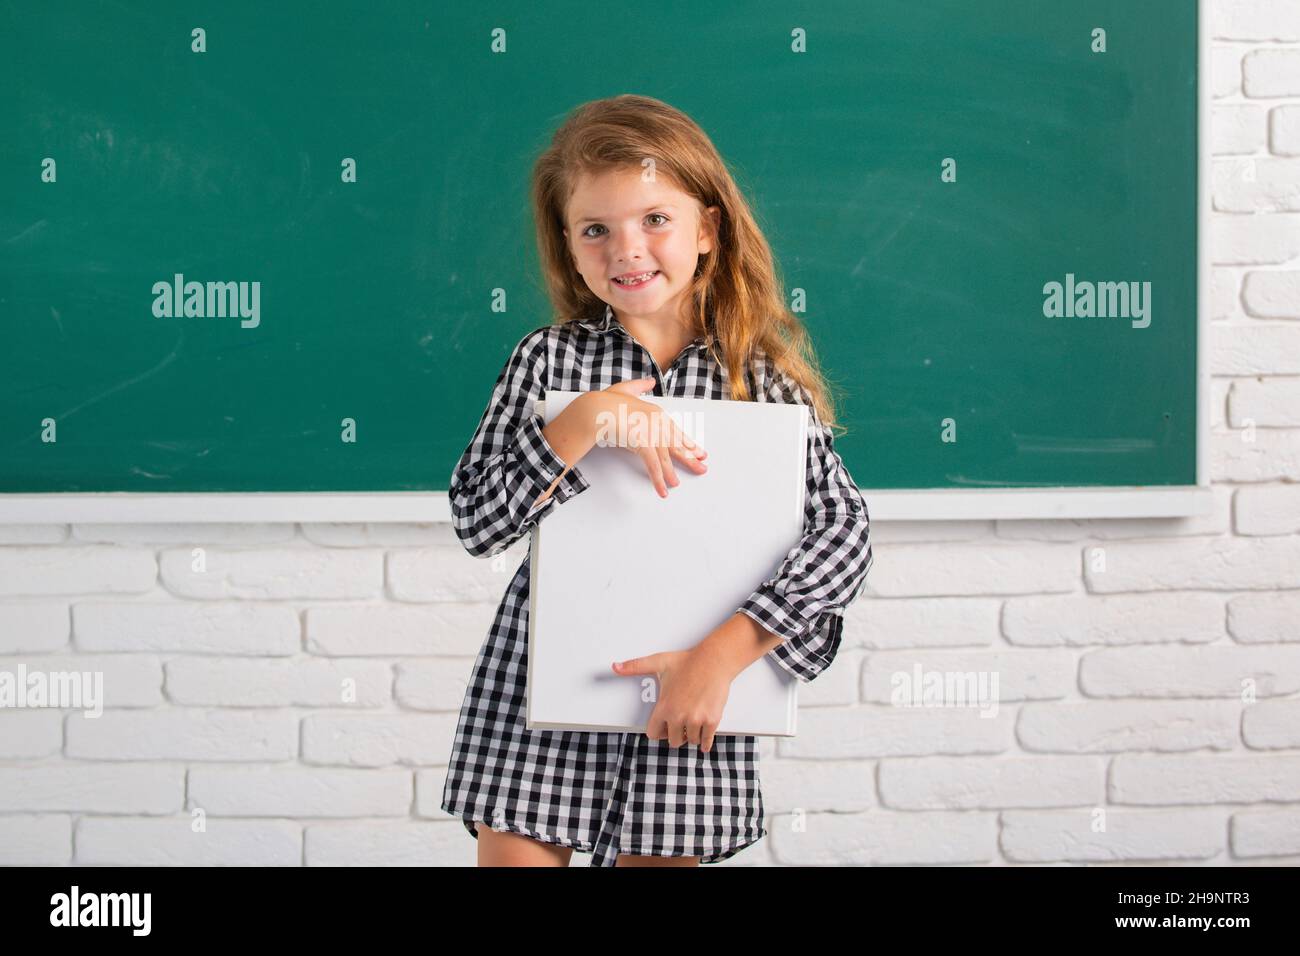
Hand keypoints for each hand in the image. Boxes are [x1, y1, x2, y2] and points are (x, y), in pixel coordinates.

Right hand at [596, 378, 707, 497]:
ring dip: (671, 474)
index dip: (687, 443)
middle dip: (690, 458)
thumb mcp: (625, 389)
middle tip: (701, 468)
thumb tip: (650, 381)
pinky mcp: (642, 444)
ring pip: (666, 458)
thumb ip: (639, 386)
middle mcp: (657, 423)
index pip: (675, 431)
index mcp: (656, 412)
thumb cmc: (606, 401)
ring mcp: (651, 434)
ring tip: (675, 485)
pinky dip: (658, 480)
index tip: (698, 452)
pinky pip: (653, 466)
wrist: (595, 409)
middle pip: (676, 444)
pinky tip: (663, 490)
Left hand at [612, 647, 732, 752]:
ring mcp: (695, 720)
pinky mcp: (711, 721)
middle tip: (680, 726)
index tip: (663, 728)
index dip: (658, 731)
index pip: (653, 734)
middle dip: (676, 735)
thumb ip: (635, 667)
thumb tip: (615, 666)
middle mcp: (678, 716)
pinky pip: (706, 742)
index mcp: (664, 707)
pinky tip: (704, 738)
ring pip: (690, 741)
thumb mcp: (658, 663)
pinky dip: (705, 742)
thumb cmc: (688, 662)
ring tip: (692, 725)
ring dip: (691, 736)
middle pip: (673, 741)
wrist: (714, 661)